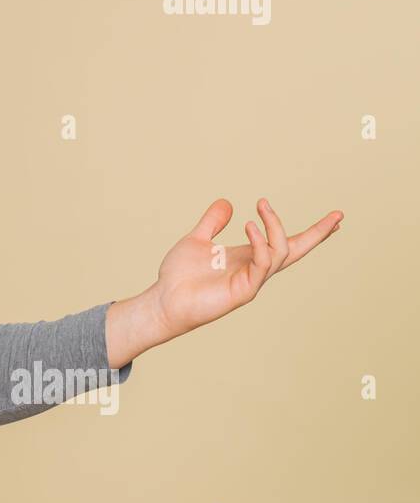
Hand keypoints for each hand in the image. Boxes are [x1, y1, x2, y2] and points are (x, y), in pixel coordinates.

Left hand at [144, 198, 342, 348]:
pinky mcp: (243, 291)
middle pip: (296, 250)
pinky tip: (250, 226)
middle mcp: (254, 268)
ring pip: (279, 252)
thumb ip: (212, 222)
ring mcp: (251, 280)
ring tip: (261, 206)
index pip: (285, 242)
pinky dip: (260, 244)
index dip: (311, 232)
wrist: (164, 300)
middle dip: (318, 235)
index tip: (335, 218)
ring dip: (274, 227)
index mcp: (247, 256)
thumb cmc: (180, 275)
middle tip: (336, 216)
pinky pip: (262, 265)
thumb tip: (228, 202)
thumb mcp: (197, 240)